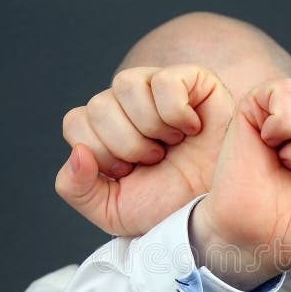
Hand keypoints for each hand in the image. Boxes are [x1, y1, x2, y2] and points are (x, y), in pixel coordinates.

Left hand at [55, 65, 234, 235]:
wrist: (214, 210)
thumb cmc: (169, 206)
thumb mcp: (111, 211)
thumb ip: (76, 188)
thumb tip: (78, 152)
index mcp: (106, 129)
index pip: (76, 122)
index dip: (100, 152)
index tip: (128, 172)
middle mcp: (128, 103)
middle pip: (99, 106)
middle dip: (127, 145)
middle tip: (155, 161)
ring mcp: (159, 87)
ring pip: (126, 85)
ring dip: (149, 127)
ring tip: (172, 145)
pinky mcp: (193, 80)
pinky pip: (165, 81)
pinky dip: (175, 113)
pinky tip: (192, 129)